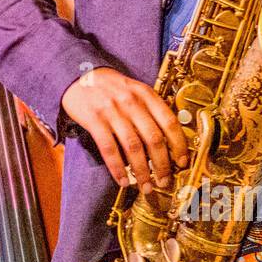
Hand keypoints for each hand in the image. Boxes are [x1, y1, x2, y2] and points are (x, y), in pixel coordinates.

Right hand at [61, 67, 188, 191]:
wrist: (79, 74)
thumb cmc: (111, 87)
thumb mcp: (135, 90)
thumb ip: (150, 109)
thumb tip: (168, 141)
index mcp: (146, 94)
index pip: (169, 122)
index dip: (179, 145)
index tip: (182, 163)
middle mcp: (131, 102)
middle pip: (153, 138)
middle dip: (162, 165)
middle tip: (164, 181)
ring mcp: (112, 111)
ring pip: (133, 146)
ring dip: (142, 171)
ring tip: (146, 186)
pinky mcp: (94, 119)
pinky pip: (109, 148)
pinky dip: (117, 167)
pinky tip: (123, 180)